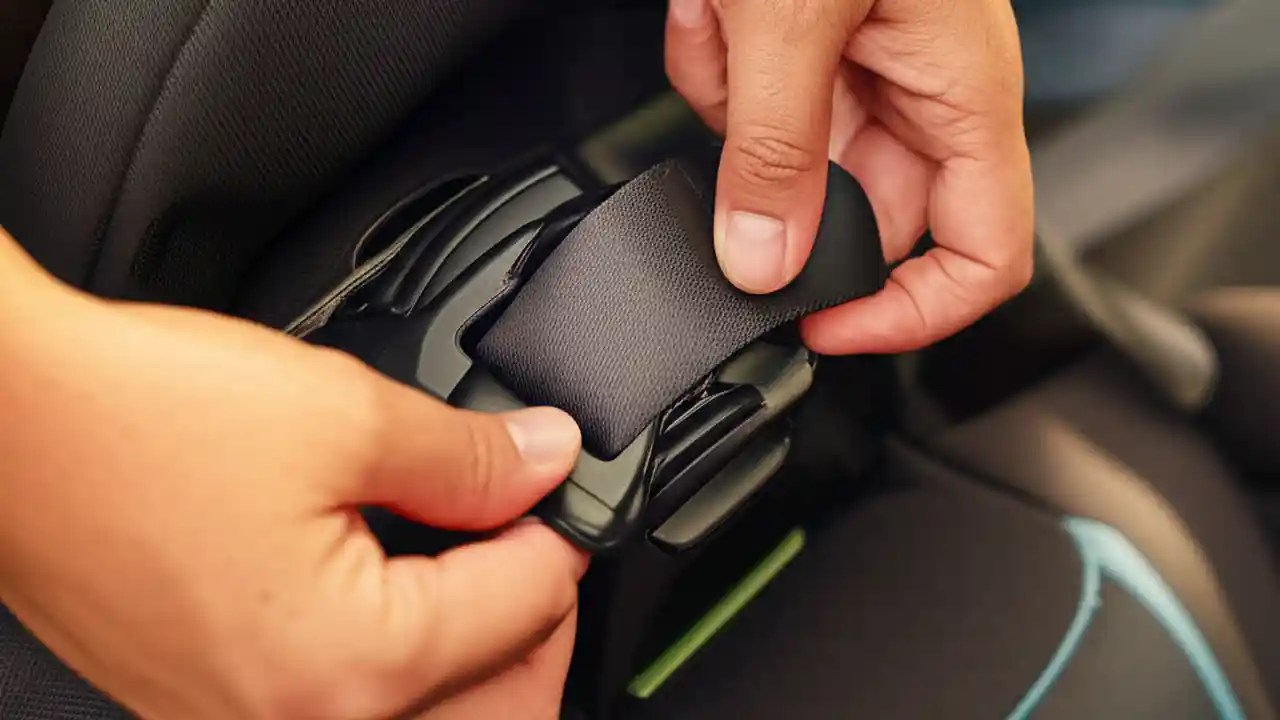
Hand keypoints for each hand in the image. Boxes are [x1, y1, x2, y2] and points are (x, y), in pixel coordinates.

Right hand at [0, 232, 584, 719]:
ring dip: (475, 644)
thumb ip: (471, 457)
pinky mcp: (215, 707)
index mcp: (348, 667)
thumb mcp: (342, 414)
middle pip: (496, 703)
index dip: (561, 529)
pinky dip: (398, 655)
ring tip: (475, 554)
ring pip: (428, 718)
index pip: (525, 607)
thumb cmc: (133, 419)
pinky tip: (394, 584)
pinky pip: (349, 706)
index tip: (561, 483)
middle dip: (538, 613)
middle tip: (534, 529)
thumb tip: (546, 462)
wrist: (10, 420)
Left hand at [666, 0, 1034, 352]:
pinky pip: (755, 94)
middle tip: (724, 151)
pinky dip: (718, 58)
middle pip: (858, 208)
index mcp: (964, 95)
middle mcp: (928, 88)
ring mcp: (874, 64)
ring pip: (785, 149)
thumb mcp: (792, 17)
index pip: (982, 257)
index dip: (910, 315)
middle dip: (773, 182)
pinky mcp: (822, 42)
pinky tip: (715, 10)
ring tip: (722, 26)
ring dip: (733, 101)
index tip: (825, 327)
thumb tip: (763, 264)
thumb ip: (775, 147)